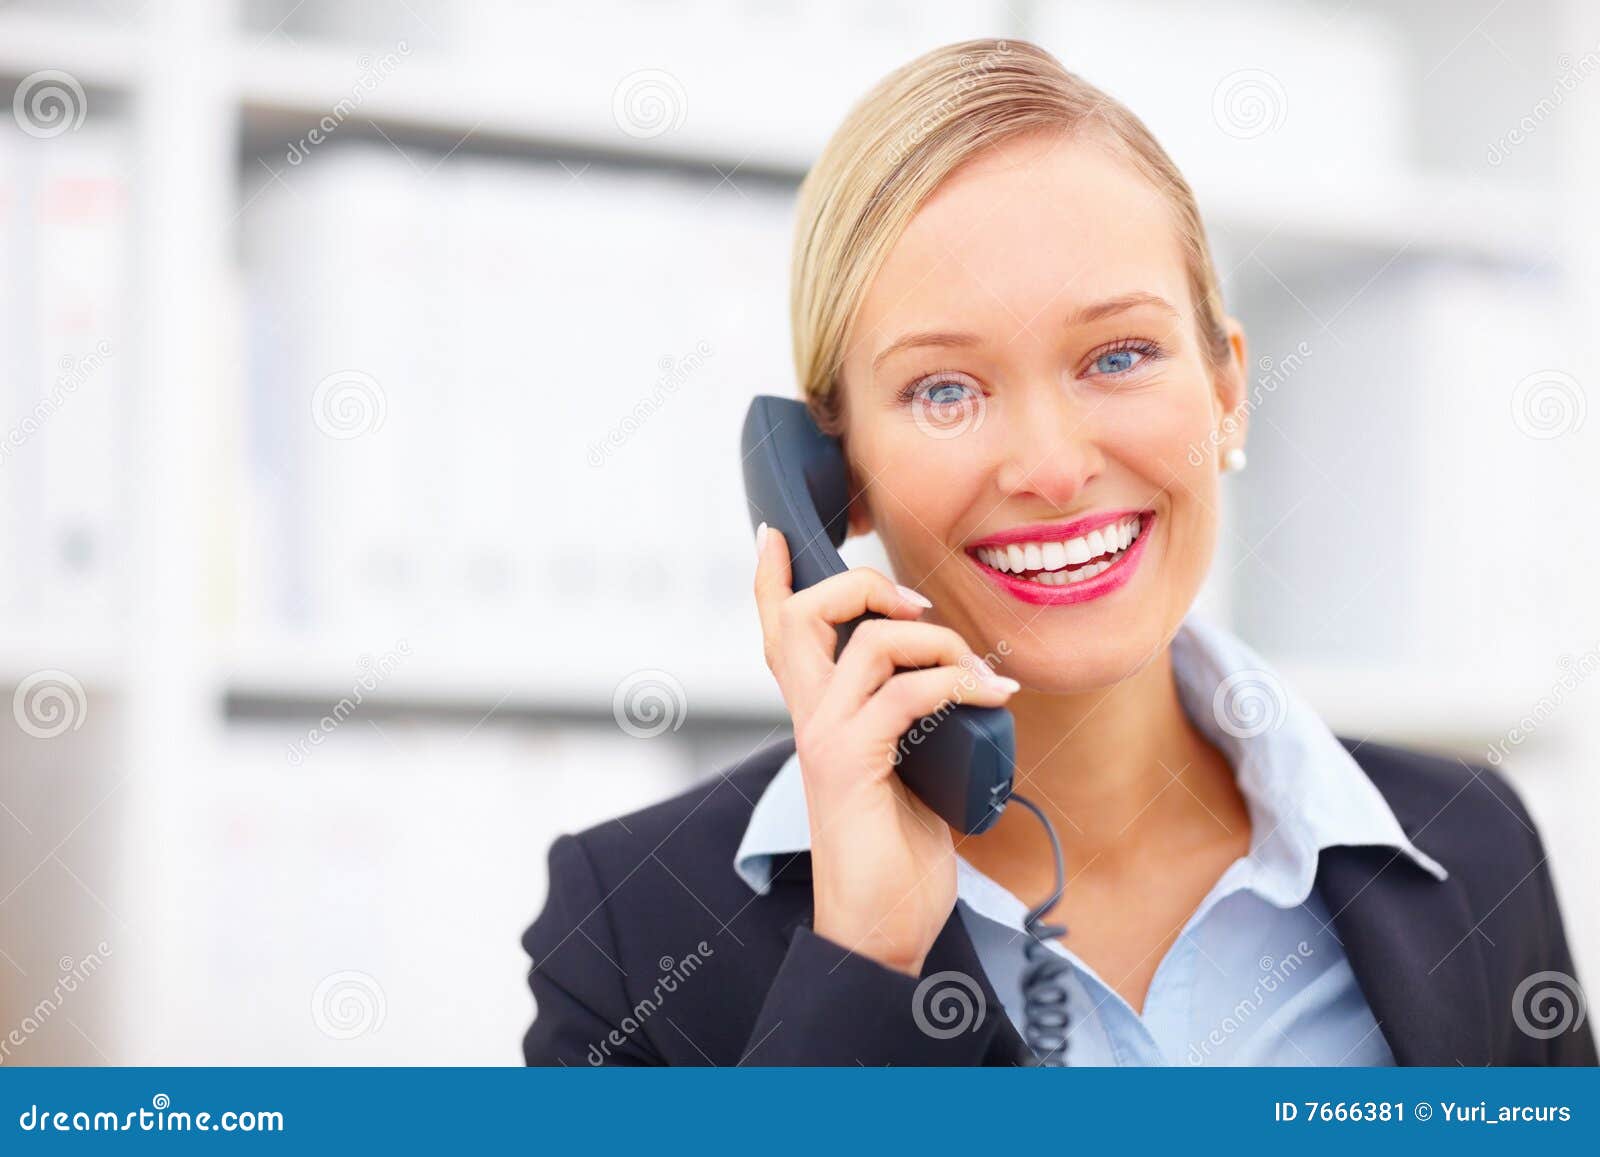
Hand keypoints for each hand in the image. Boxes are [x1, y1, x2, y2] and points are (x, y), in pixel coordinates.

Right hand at [752, 524, 1020, 975]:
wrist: (880, 932)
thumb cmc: (896, 858)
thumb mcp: (905, 772)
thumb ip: (909, 724)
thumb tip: (956, 685)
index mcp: (818, 718)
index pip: (778, 632)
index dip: (771, 579)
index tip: (772, 532)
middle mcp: (810, 720)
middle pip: (802, 615)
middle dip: (862, 587)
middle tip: (920, 609)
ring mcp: (825, 739)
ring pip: (867, 642)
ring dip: (939, 643)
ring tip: (982, 676)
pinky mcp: (850, 764)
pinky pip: (905, 693)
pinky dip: (959, 684)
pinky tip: (994, 698)